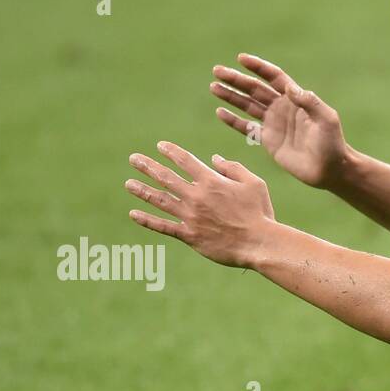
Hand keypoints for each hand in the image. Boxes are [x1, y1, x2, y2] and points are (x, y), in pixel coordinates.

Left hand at [125, 142, 274, 267]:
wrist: (259, 243)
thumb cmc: (260, 213)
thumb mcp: (254, 184)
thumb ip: (234, 168)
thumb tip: (215, 159)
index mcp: (211, 181)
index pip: (185, 161)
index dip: (171, 152)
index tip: (160, 146)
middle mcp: (196, 196)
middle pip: (166, 177)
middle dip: (148, 166)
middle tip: (134, 159)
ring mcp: (190, 216)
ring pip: (160, 200)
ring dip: (143, 190)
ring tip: (129, 184)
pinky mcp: (189, 235)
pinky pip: (164, 226)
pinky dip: (147, 220)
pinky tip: (133, 214)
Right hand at [210, 54, 348, 189]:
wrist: (330, 169)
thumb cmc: (332, 142)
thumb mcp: (326, 119)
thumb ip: (309, 102)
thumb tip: (290, 88)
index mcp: (295, 99)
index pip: (273, 77)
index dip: (258, 67)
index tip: (241, 58)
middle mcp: (282, 108)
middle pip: (255, 89)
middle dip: (236, 80)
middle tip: (217, 71)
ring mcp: (274, 124)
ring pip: (247, 105)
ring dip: (231, 96)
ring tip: (214, 87)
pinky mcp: (269, 141)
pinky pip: (247, 128)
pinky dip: (233, 121)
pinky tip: (220, 113)